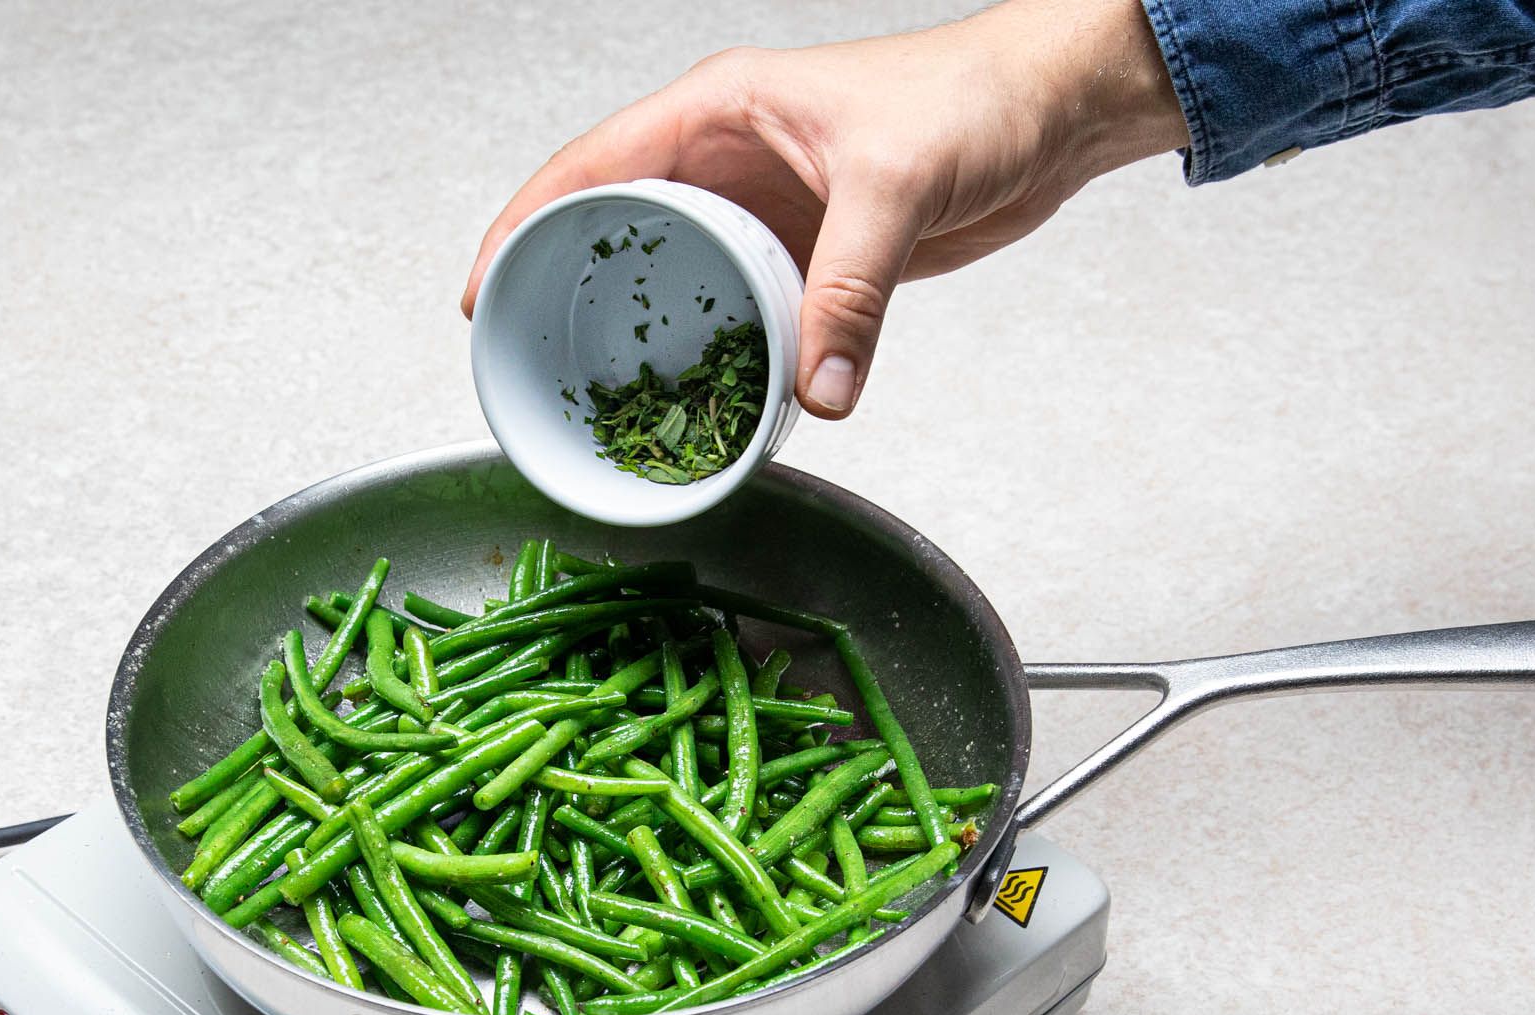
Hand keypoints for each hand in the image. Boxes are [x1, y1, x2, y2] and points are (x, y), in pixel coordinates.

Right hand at [461, 0, 1187, 417]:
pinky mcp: (807, 253)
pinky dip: (721, 351)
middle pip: (615, 226)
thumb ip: (851, 291)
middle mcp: (727, 158)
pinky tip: (704, 394)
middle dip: (567, 289)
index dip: (523, 224)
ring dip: (646, 330)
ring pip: (677, 275)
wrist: (1053, 109)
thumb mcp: (896, 187)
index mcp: (717, 111)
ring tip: (606, 393)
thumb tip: (819, 393)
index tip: (481, 290)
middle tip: (530, 359)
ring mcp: (764, 208)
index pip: (589, 165)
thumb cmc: (974, 99)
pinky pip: (742, 307)